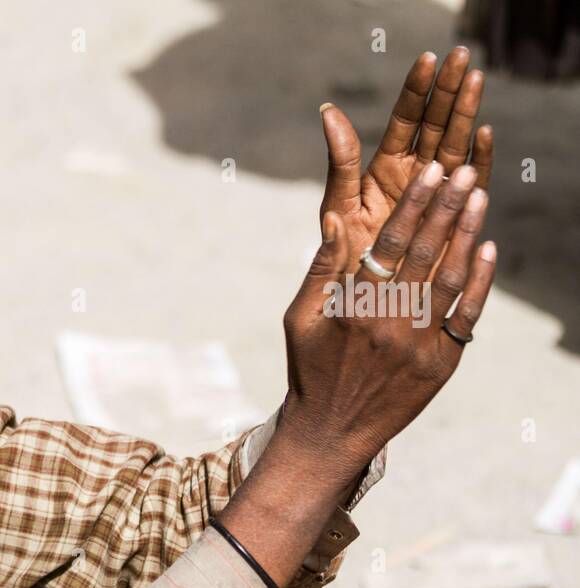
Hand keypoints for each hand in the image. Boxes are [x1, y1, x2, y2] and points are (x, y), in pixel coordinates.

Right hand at [217, 160, 495, 587]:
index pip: (390, 244)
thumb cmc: (311, 372)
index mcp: (353, 308)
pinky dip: (480, 282)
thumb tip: (333, 219)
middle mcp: (389, 323)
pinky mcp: (440, 364)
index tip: (432, 171)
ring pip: (450, 278)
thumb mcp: (299, 320)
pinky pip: (467, 316)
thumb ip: (320, 270)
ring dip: (467, 234)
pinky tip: (488, 249)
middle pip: (425, 253)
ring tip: (479, 196)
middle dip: (447, 206)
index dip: (414, 204)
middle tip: (464, 170)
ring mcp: (418, 345)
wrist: (331, 433)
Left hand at [319, 48, 493, 265]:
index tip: (428, 59)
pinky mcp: (455, 218)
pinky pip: (469, 185)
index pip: (404, 121)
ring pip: (455, 146)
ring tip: (475, 80)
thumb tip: (328, 111)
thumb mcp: (339, 204)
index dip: (416, 90)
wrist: (358, 306)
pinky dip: (477, 160)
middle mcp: (413, 176)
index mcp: (384, 170)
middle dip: (448, 91)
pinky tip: (483, 133)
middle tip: (462, 57)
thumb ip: (340, 160)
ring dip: (467, 113)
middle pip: (435, 126)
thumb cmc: (342, 257)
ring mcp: (436, 195)